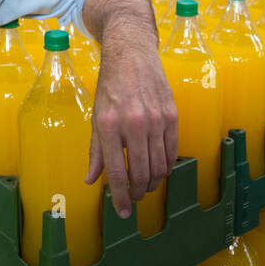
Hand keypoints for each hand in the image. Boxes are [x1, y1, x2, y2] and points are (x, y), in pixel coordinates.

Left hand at [83, 23, 178, 220]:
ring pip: (159, 165)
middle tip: (135, 198)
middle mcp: (133, 124)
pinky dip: (166, 165)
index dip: (120, 197)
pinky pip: (172, 150)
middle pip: (141, 173)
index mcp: (109, 126)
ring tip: (146, 186)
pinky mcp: (171, 115)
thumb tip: (92, 180)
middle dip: (138, 192)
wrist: (132, 53)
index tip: (122, 212)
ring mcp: (156, 119)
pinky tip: (160, 170)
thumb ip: (96, 151)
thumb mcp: (96, 117)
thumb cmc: (110, 86)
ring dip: (153, 182)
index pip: (116, 172)